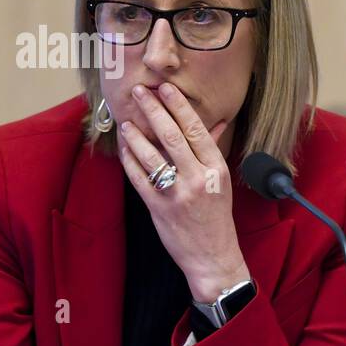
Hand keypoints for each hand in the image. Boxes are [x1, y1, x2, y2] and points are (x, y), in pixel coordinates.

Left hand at [117, 83, 249, 301]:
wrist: (212, 256)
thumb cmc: (217, 217)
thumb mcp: (221, 182)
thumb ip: (213, 151)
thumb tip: (216, 124)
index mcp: (216, 169)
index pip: (196, 130)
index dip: (179, 107)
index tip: (165, 89)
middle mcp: (198, 178)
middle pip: (171, 136)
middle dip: (153, 110)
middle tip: (140, 92)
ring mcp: (177, 193)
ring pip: (151, 155)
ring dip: (135, 134)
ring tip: (126, 119)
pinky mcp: (158, 207)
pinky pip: (138, 177)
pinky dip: (129, 159)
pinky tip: (124, 146)